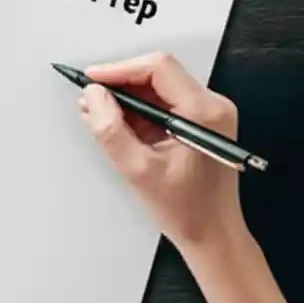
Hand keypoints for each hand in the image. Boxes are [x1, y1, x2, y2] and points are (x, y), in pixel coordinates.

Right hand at [79, 52, 248, 250]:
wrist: (213, 234)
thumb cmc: (187, 209)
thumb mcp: (138, 169)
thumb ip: (111, 128)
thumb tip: (93, 95)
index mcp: (204, 113)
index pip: (158, 68)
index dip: (119, 69)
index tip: (91, 80)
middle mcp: (211, 106)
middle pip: (157, 74)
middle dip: (119, 84)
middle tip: (90, 99)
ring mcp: (207, 113)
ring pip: (157, 88)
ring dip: (126, 98)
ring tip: (98, 115)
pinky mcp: (199, 122)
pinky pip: (163, 103)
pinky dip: (137, 110)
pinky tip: (117, 124)